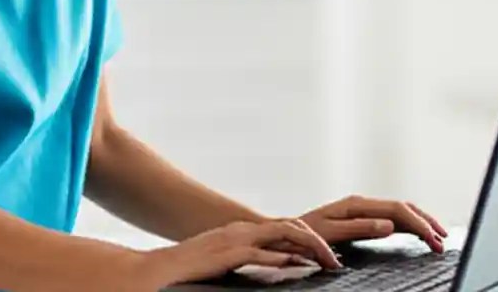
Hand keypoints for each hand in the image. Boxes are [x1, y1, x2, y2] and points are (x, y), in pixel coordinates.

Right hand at [138, 218, 342, 287]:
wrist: (162, 268)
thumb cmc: (194, 269)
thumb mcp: (230, 261)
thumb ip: (257, 259)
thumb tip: (286, 264)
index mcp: (245, 232)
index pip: (287, 227)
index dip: (311, 239)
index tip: (329, 258)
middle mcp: (243, 231)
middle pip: (291, 227)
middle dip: (319, 242)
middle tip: (336, 262)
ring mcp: (235, 241)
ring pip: (281, 234)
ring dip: (309, 248)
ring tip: (327, 264)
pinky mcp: (226, 254)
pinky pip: (258, 253)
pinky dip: (279, 259)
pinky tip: (295, 266)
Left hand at [297, 195, 448, 252]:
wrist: (289, 231)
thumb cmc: (306, 233)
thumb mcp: (330, 231)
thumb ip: (360, 227)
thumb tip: (389, 224)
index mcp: (357, 204)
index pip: (397, 210)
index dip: (418, 224)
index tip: (432, 239)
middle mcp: (363, 203)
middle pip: (404, 207)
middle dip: (426, 222)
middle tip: (442, 241)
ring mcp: (364, 209)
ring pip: (401, 211)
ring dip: (421, 223)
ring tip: (438, 238)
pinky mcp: (364, 218)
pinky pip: (394, 218)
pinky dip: (410, 226)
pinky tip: (419, 234)